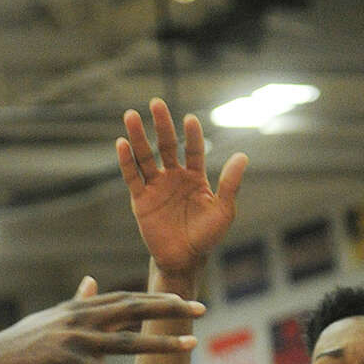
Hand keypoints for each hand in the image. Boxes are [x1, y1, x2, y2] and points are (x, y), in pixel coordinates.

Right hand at [0, 274, 203, 363]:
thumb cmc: (19, 344)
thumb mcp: (50, 317)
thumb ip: (76, 301)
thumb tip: (91, 280)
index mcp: (80, 307)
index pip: (126, 299)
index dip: (157, 299)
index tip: (184, 301)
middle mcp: (81, 319)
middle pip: (134, 311)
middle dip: (170, 311)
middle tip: (202, 311)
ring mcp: (76, 341)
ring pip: (128, 342)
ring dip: (162, 344)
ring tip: (191, 347)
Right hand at [118, 99, 247, 275]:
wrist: (184, 260)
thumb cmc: (206, 237)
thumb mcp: (224, 211)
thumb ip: (230, 184)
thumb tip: (242, 156)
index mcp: (195, 177)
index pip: (192, 149)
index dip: (192, 135)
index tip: (190, 120)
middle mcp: (174, 177)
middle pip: (165, 145)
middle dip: (161, 124)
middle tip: (155, 102)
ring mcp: (156, 187)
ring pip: (145, 157)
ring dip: (137, 136)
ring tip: (130, 115)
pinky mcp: (140, 201)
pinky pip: (132, 178)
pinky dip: (126, 161)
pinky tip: (121, 144)